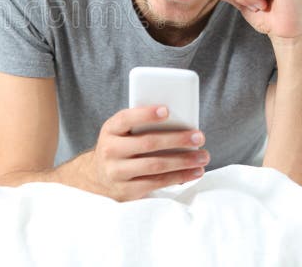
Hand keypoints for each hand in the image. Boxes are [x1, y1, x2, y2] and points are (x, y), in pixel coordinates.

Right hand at [88, 106, 208, 201]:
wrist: (98, 178)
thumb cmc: (120, 148)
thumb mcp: (121, 133)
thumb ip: (140, 126)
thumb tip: (178, 122)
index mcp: (110, 130)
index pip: (126, 119)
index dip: (146, 114)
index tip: (167, 110)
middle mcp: (110, 151)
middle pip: (147, 143)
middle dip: (177, 139)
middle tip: (199, 136)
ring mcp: (117, 172)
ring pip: (156, 165)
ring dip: (183, 161)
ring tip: (203, 157)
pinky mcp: (128, 190)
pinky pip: (158, 182)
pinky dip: (180, 177)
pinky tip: (194, 172)